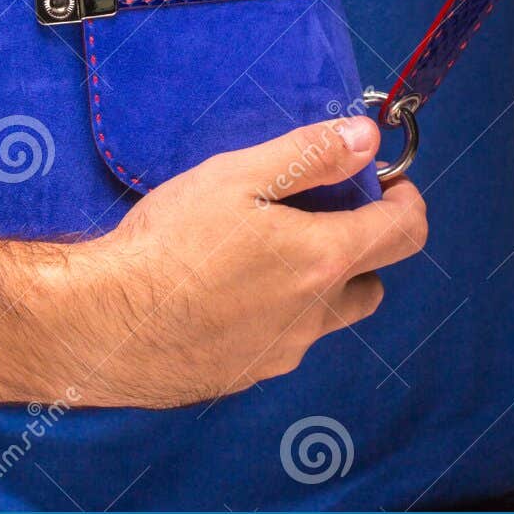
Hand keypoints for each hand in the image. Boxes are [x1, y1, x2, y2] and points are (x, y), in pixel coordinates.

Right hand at [52, 116, 427, 408]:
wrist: (105, 323)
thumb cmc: (167, 243)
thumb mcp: (236, 177)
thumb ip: (310, 155)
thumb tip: (366, 139)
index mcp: (322, 260)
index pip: (405, 234)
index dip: (407, 202)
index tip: (389, 184)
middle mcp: (314, 315)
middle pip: (373, 283)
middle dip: (363, 249)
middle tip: (322, 218)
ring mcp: (282, 352)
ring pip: (326, 317)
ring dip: (318, 286)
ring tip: (267, 255)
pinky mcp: (247, 374)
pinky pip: (283, 341)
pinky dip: (275, 314)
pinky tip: (227, 291)